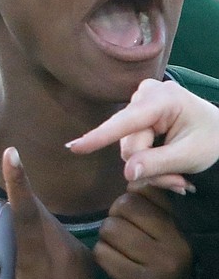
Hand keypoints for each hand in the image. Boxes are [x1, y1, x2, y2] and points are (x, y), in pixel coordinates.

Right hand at [0, 147, 101, 278]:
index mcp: (39, 269)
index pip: (27, 217)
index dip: (18, 184)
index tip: (11, 154)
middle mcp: (63, 256)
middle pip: (37, 212)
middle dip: (18, 196)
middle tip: (2, 188)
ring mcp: (77, 258)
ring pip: (50, 221)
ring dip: (29, 214)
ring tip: (11, 225)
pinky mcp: (84, 262)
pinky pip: (59, 233)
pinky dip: (41, 229)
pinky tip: (28, 245)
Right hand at [68, 78, 218, 193]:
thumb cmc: (213, 141)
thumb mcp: (191, 156)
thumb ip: (157, 164)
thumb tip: (127, 172)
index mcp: (164, 99)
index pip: (126, 123)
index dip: (100, 137)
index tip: (74, 148)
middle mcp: (146, 94)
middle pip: (129, 143)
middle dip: (148, 168)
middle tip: (178, 183)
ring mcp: (140, 102)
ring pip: (129, 149)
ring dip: (150, 170)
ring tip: (178, 178)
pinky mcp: (137, 114)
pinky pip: (132, 145)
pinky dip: (148, 162)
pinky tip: (169, 169)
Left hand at [95, 187, 193, 278]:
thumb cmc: (156, 263)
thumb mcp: (162, 232)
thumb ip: (151, 204)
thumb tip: (134, 177)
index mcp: (182, 227)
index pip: (146, 192)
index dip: (130, 198)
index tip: (132, 214)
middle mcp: (176, 244)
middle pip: (124, 207)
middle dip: (114, 218)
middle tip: (122, 236)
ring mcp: (160, 265)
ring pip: (110, 229)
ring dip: (106, 239)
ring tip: (120, 252)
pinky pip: (103, 253)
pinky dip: (102, 257)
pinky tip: (116, 266)